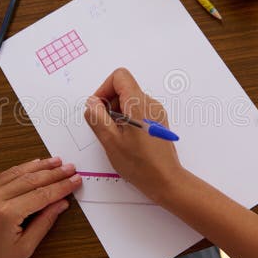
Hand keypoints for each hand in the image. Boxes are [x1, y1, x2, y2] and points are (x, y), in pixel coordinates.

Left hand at [0, 157, 80, 257]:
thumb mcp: (24, 248)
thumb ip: (44, 223)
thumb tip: (61, 204)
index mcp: (8, 214)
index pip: (42, 194)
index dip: (62, 186)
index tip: (76, 180)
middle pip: (32, 179)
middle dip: (54, 173)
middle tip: (70, 167)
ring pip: (18, 173)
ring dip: (39, 166)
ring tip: (55, 161)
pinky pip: (4, 175)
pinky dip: (20, 168)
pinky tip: (32, 164)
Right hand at [84, 68, 184, 200]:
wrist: (166, 180)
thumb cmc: (140, 164)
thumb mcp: (110, 141)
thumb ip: (98, 118)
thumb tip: (92, 103)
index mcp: (139, 104)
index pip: (119, 77)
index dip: (104, 89)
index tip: (98, 108)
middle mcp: (150, 103)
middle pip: (124, 88)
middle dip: (109, 104)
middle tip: (105, 127)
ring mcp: (156, 112)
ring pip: (130, 101)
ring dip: (117, 114)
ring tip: (116, 136)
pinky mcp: (157, 121)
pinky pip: (138, 111)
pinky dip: (127, 119)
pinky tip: (126, 139)